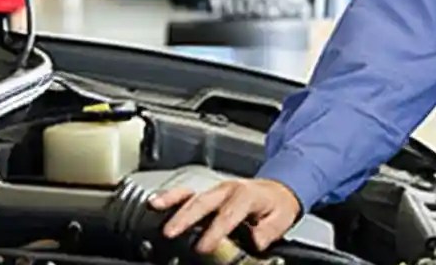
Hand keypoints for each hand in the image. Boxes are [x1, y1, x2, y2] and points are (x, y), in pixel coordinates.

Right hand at [150, 178, 300, 253]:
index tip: (204, 246)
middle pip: (204, 201)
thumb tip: (255, 242)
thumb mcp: (280, 220)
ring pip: (192, 194)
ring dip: (173, 202)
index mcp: (247, 196)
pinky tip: (156, 202)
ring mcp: (216, 190)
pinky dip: (170, 196)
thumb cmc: (276, 206)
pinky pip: (187, 193)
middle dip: (186, 217)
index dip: (215, 230)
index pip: (228, 214)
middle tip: (171, 232)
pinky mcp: (207, 193)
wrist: (278, 190)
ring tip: (155, 208)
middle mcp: (228, 190)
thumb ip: (267, 232)